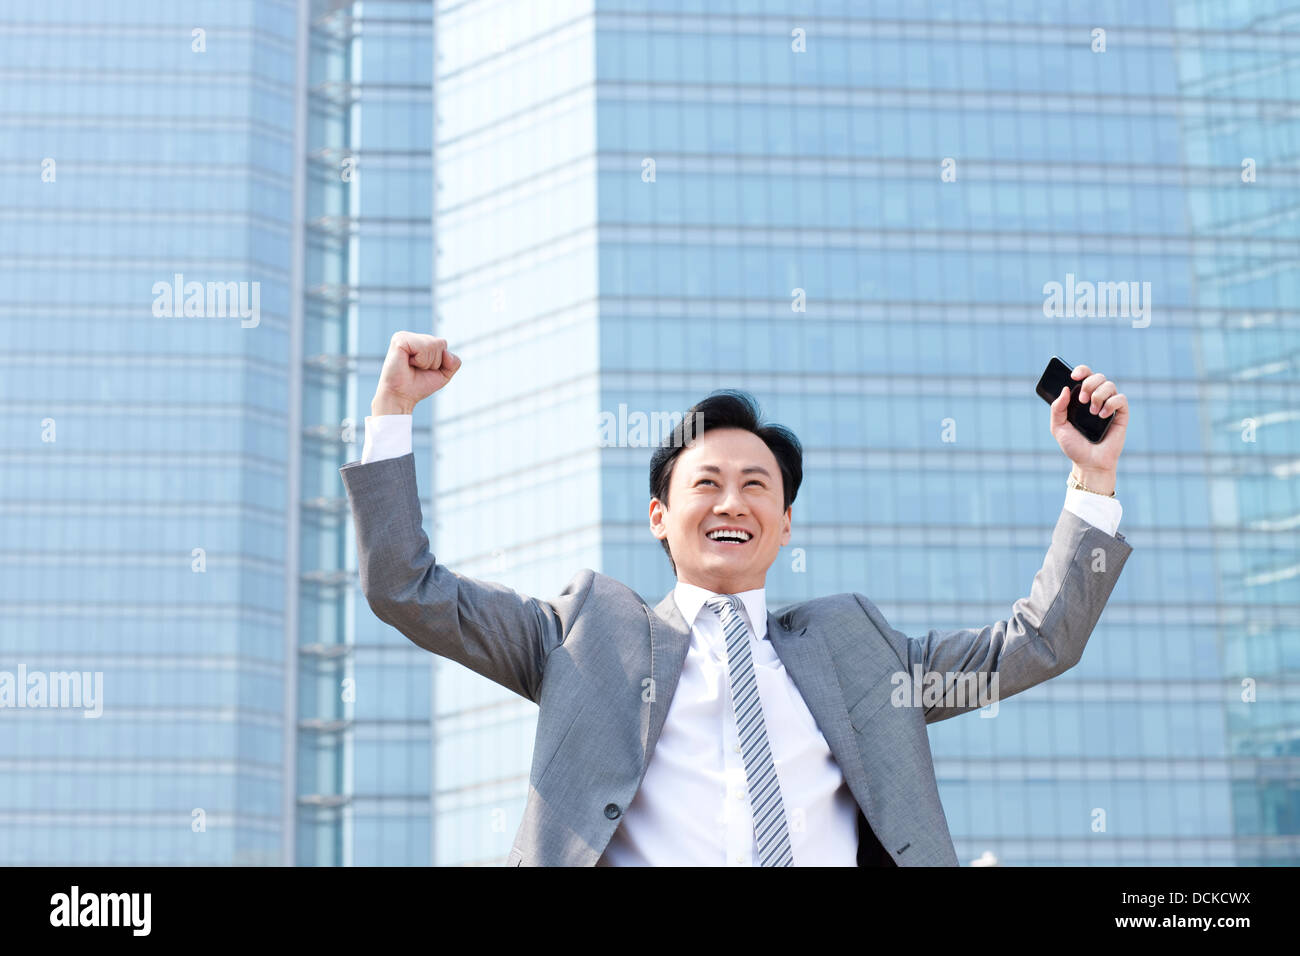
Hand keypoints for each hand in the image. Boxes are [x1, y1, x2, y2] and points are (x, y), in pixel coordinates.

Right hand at [371, 332, 460, 415]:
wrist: (401, 396)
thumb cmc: (418, 385)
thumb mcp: (444, 374)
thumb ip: (454, 363)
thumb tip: (446, 352)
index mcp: (420, 341)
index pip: (443, 344)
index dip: (440, 361)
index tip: (424, 369)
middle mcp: (412, 336)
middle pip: (440, 343)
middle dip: (434, 362)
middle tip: (418, 369)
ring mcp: (404, 336)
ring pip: (433, 344)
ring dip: (426, 362)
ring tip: (412, 366)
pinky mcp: (399, 340)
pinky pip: (423, 347)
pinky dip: (420, 360)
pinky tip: (408, 363)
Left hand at [1049, 363, 1127, 492]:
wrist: (1088, 463)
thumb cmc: (1074, 446)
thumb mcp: (1058, 427)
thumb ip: (1057, 408)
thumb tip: (1065, 389)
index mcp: (1082, 398)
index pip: (1085, 376)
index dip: (1081, 370)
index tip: (1074, 375)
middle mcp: (1097, 399)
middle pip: (1098, 376)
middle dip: (1089, 383)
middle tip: (1082, 400)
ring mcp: (1110, 406)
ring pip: (1110, 385)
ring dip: (1099, 395)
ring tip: (1092, 412)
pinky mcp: (1121, 415)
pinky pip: (1121, 399)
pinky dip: (1110, 404)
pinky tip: (1102, 415)